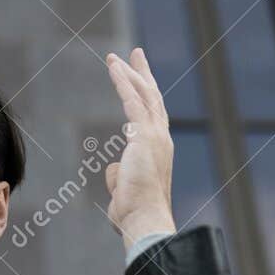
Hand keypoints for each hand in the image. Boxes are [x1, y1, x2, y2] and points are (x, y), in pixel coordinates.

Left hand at [104, 47, 176, 248]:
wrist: (144, 220)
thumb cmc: (134, 212)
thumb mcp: (123, 190)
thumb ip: (119, 176)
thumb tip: (114, 167)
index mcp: (158, 150)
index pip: (152, 115)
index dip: (145, 94)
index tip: (137, 78)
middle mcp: (161, 138)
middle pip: (152, 98)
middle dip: (142, 74)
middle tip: (136, 54)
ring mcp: (155, 135)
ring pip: (142, 94)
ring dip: (128, 73)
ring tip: (114, 57)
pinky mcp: (144, 135)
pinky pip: (132, 100)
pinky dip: (122, 81)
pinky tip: (113, 66)